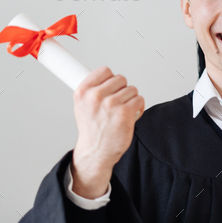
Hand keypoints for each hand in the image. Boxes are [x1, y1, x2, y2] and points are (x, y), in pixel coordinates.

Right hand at [70, 66, 144, 197]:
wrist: (96, 152)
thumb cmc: (92, 130)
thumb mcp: (82, 105)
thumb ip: (92, 89)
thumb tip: (105, 76)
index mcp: (83, 92)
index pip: (105, 71)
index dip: (111, 79)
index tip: (111, 87)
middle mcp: (95, 97)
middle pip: (121, 79)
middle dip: (122, 90)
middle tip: (117, 104)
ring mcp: (110, 104)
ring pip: (132, 89)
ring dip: (131, 100)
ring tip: (121, 112)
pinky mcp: (124, 113)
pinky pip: (139, 99)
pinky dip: (138, 107)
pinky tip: (130, 115)